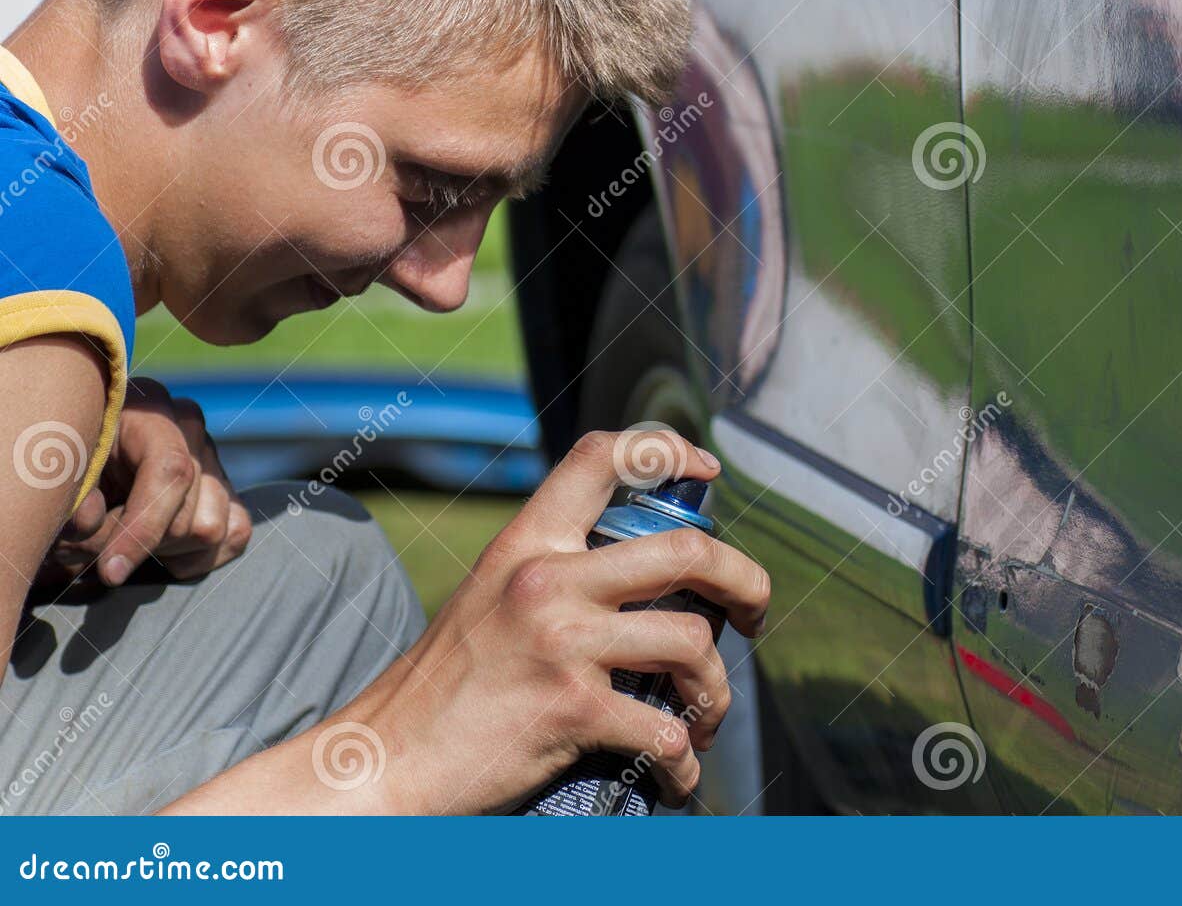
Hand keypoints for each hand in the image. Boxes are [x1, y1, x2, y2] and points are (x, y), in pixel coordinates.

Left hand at [49, 377, 249, 586]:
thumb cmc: (60, 468)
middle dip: (139, 545)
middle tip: (92, 547)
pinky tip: (158, 551)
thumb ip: (68, 498)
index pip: (171, 471)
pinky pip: (234, 536)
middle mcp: (191, 429)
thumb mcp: (52, 477)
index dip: (143, 528)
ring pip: (211, 530)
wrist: (73, 468)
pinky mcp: (228, 491)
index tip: (111, 571)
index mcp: (148, 409)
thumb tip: (89, 519)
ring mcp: (214, 460)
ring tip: (123, 541)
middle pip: (185, 514)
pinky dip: (196, 557)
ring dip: (163, 551)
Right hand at [311, 428, 769, 814]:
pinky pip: (665, 730)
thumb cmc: (443, 689)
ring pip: (693, 641)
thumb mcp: (490, 598)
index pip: (602, 457)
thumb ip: (553, 576)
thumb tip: (640, 578)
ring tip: (702, 715)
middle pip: (687, 550)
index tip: (709, 473)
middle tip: (755, 613)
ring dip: (716, 690)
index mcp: (527, 543)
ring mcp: (562, 643)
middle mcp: (547, 581)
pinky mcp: (571, 709)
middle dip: (746, 581)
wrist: (383, 760)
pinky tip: (677, 774)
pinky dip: (685, 762)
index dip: (668, 450)